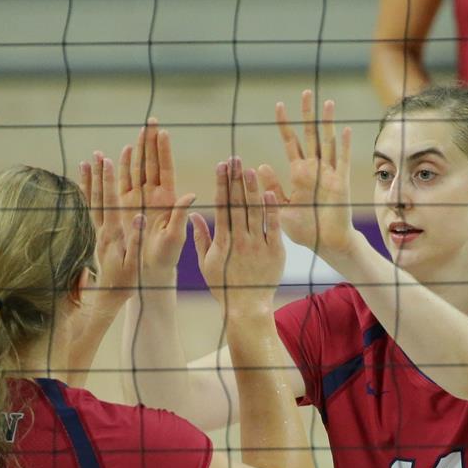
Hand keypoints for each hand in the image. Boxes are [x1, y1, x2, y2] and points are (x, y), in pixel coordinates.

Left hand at [82, 149, 135, 299]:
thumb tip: (140, 215)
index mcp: (113, 234)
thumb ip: (137, 239)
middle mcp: (102, 230)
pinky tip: (84, 182)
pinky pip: (90, 210)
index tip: (108, 162)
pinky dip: (87, 194)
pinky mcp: (96, 235)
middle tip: (97, 154)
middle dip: (98, 174)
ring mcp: (97, 232)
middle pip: (99, 197)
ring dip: (90, 180)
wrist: (108, 296)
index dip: (108, 182)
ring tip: (87, 160)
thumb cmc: (125, 282)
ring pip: (92, 201)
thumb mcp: (133, 263)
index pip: (110, 202)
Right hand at [84, 120, 195, 295]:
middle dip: (150, 142)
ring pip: (136, 169)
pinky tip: (118, 154)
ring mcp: (138, 198)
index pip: (165, 169)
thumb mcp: (175, 236)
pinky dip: (118, 168)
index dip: (163, 151)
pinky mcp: (124, 205)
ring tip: (137, 132)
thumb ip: (181, 215)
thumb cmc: (166, 256)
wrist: (148, 269)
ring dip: (136, 151)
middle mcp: (152, 195)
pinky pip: (120, 182)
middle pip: (151, 163)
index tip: (163, 132)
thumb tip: (192, 195)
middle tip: (151, 120)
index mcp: (167, 199)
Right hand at [191, 158, 284, 316]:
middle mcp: (240, 240)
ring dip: (252, 190)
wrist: (247, 308)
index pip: (221, 206)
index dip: (221, 184)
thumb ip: (201, 238)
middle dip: (235, 180)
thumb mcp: (206, 263)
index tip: (221, 166)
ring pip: (254, 212)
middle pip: (237, 204)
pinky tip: (269, 193)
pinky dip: (271, 211)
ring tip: (249, 169)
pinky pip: (273, 228)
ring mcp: (258, 245)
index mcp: (222, 241)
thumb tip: (193, 215)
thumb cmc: (224, 286)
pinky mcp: (275, 252)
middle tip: (235, 158)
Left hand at [260, 90, 353, 257]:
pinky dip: (344, 145)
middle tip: (305, 92)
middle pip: (310, 135)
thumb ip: (271, 187)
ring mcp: (329, 173)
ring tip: (327, 102)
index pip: (290, 142)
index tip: (279, 105)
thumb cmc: (304, 229)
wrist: (325, 243)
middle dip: (307, 114)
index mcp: (298, 173)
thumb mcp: (280, 207)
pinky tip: (344, 129)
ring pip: (328, 142)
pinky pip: (343, 161)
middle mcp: (314, 169)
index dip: (285, 124)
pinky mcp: (341, 183)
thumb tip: (260, 165)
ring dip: (327, 122)